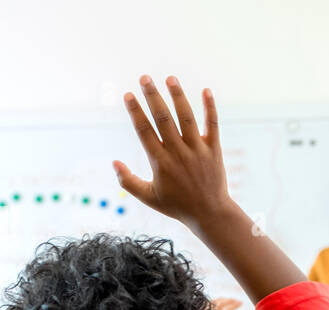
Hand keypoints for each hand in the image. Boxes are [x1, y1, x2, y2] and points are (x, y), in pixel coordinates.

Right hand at [114, 75, 231, 231]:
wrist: (210, 214)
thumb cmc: (177, 205)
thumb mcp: (148, 197)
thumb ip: (128, 181)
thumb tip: (114, 162)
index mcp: (160, 162)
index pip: (144, 131)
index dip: (135, 111)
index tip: (128, 94)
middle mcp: (178, 153)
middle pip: (163, 119)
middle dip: (153, 96)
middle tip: (144, 77)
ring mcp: (197, 150)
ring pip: (187, 118)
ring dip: (178, 96)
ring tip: (170, 78)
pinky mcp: (214, 150)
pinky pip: (213, 125)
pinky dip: (210, 107)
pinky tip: (206, 90)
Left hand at [211, 297, 241, 309]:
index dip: (235, 305)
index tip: (241, 303)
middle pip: (221, 304)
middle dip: (230, 300)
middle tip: (236, 300)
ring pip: (213, 303)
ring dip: (222, 299)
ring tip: (229, 300)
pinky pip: (206, 305)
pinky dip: (214, 301)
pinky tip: (219, 302)